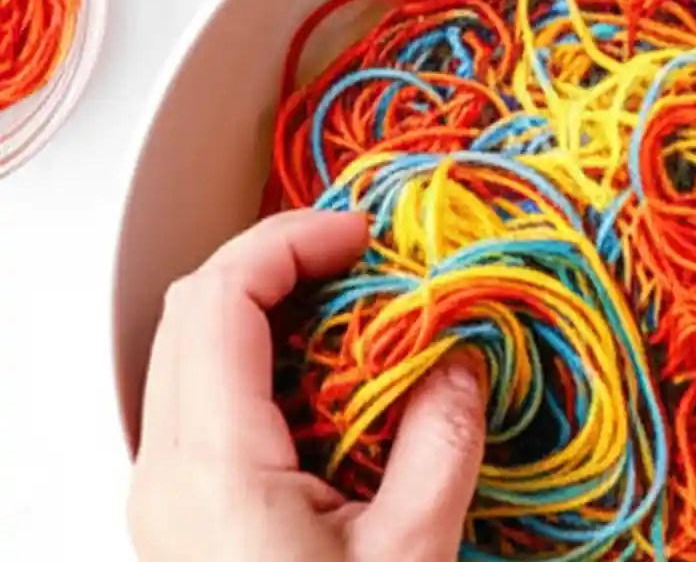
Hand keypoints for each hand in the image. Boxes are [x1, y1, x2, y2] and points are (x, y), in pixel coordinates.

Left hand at [128, 210, 485, 561]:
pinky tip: (324, 377)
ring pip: (190, 348)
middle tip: (358, 257)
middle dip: (276, 259)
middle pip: (192, 309)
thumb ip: (442, 443)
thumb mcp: (409, 552)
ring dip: (266, 306)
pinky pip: (201, 396)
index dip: (287, 242)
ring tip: (351, 310)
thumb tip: (461, 359)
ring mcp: (164, 491)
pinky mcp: (179, 508)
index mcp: (216, 470)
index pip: (220, 301)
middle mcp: (168, 473)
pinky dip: (259, 358)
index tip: (358, 236)